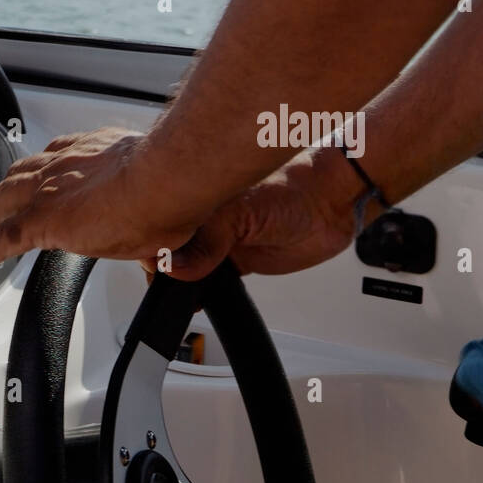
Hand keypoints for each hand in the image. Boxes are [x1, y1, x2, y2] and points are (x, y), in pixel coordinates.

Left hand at [0, 126, 200, 276]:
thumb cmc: (172, 182)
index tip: (46, 184)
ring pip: (5, 199)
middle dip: (9, 193)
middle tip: (1, 214)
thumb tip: (169, 251)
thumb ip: (157, 215)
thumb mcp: (161, 194)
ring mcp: (51, 188)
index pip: (59, 158)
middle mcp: (67, 161)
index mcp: (93, 150)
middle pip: (23, 174)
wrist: (165, 178)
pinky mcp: (43, 219)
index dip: (47, 172)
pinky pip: (3, 238)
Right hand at [146, 151, 355, 281]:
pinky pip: (210, 280)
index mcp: (198, 191)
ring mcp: (221, 238)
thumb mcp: (242, 209)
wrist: (331, 204)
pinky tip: (200, 295)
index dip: (152, 239)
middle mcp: (205, 214)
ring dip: (182, 279)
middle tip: (169, 275)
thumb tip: (174, 267)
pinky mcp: (237, 260)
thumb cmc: (293, 187)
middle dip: (162, 262)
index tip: (151, 259)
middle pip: (168, 244)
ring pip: (186, 265)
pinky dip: (202, 292)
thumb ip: (208, 239)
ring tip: (184, 287)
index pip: (160, 218)